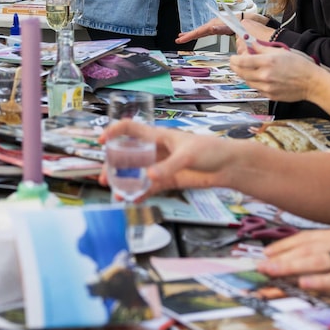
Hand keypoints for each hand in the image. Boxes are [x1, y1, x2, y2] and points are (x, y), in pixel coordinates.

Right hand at [100, 118, 235, 194]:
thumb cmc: (209, 150)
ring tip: (117, 194)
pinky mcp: (168, 181)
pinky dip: (140, 194)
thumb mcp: (188, 155)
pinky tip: (132, 200)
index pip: (130, 129)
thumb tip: (149, 176)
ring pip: (136, 173)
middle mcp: (155, 150)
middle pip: (128, 155)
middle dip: (114, 165)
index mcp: (157, 136)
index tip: (102, 141)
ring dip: (125, 182)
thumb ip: (169, 166)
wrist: (228, 166)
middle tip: (104, 178)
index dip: (114, 131)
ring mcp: (160, 166)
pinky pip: (150, 187)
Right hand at [177, 17, 234, 43]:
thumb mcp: (229, 26)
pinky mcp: (215, 28)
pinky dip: (198, 34)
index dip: (189, 36)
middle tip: (178, 40)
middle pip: (197, 31)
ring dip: (191, 34)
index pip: (198, 31)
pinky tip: (195, 36)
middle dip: (187, 35)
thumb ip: (220, 28)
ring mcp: (213, 26)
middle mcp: (211, 24)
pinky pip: (204, 32)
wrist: (244, 19)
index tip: (181, 39)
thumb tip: (210, 29)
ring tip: (182, 37)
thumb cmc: (238, 23)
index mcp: (213, 25)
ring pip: (200, 31)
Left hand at [230, 43, 320, 101]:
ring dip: (245, 74)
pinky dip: (255, 82)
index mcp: (267, 62)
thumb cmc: (300, 65)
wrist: (312, 83)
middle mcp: (264, 76)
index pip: (241, 61)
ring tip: (250, 68)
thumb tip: (252, 44)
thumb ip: (263, 48)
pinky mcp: (269, 95)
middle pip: (240, 72)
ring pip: (247, 81)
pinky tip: (261, 77)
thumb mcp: (281, 51)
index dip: (234, 59)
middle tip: (237, 62)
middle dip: (236, 66)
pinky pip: (256, 88)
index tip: (233, 56)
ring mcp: (266, 87)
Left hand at [260, 221, 329, 290]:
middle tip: (259, 264)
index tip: (265, 251)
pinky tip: (305, 283)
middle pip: (306, 249)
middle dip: (280, 257)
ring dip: (291, 266)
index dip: (284, 244)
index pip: (306, 238)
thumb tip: (316, 250)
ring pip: (317, 261)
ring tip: (271, 270)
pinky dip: (321, 280)